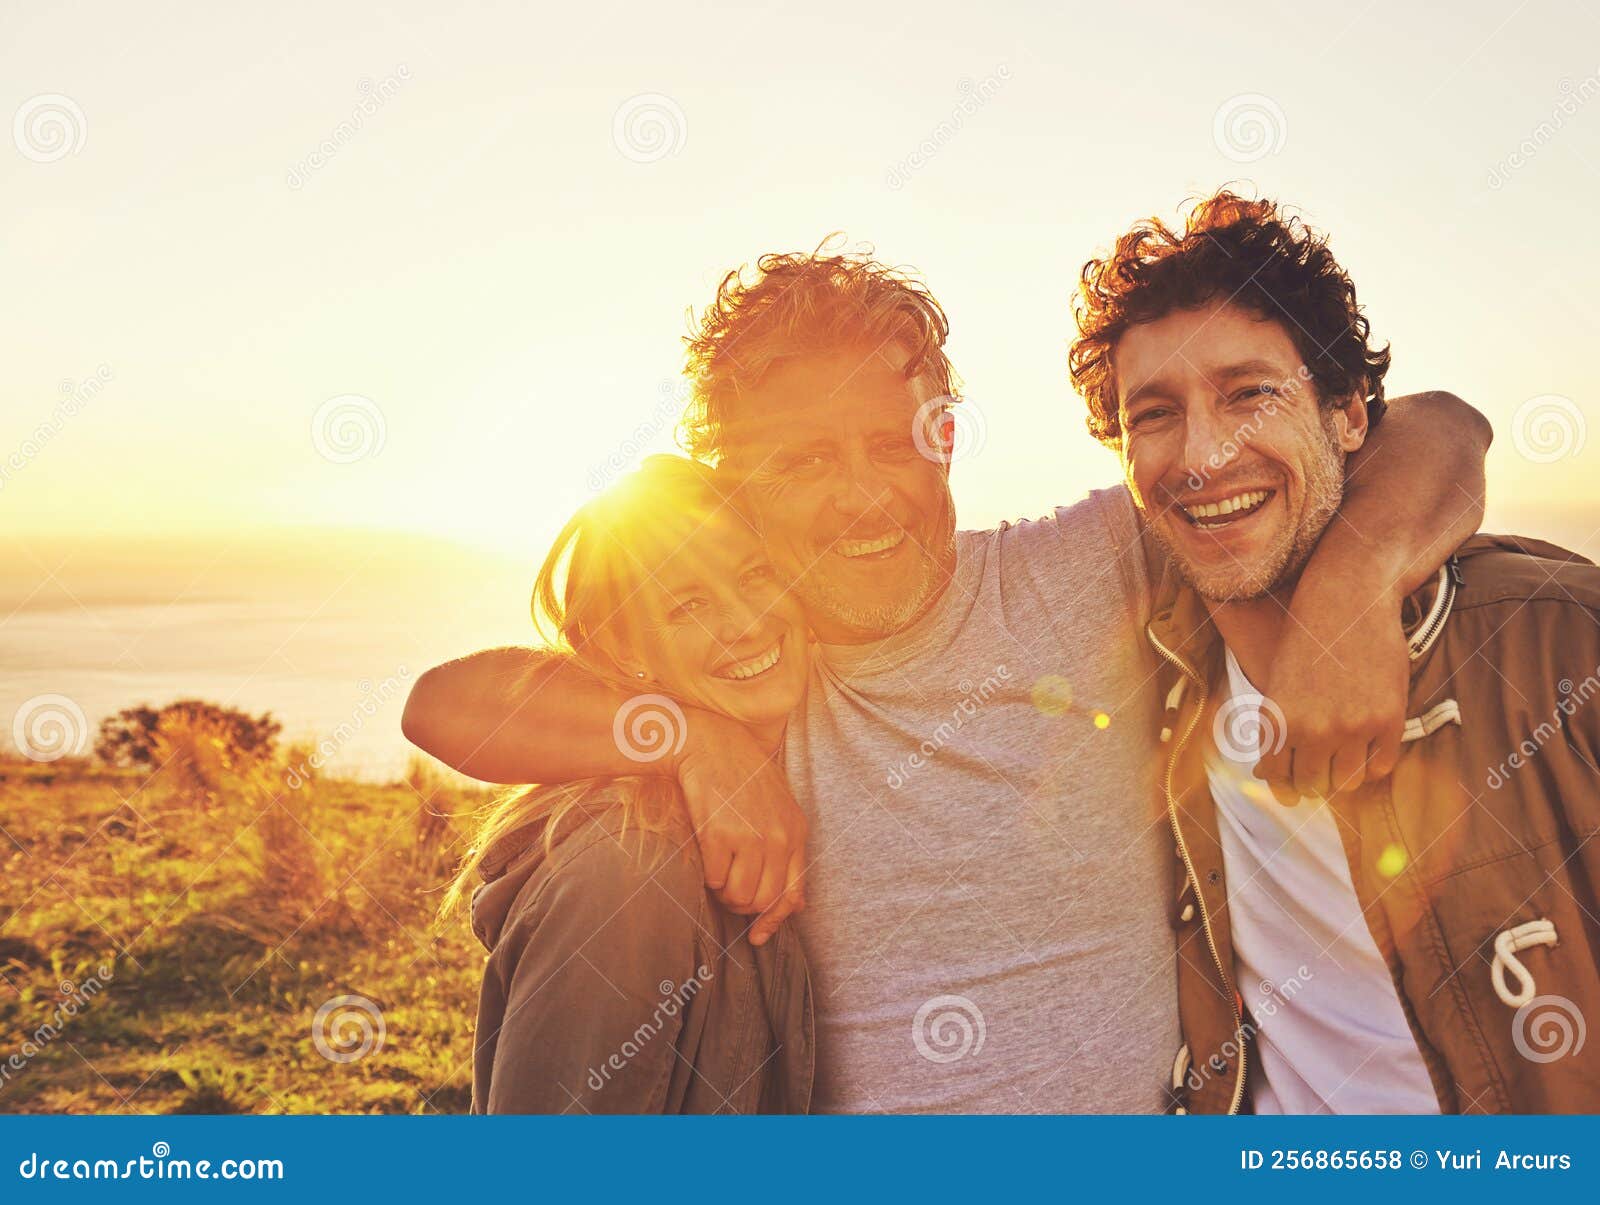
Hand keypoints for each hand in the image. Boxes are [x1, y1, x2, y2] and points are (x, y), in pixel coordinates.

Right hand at [674, 713, 807, 944]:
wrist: (710, 743)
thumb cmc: (742, 777)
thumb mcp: (779, 809)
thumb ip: (789, 852)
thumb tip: (796, 906)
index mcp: (796, 832)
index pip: (792, 894)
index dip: (774, 921)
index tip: (757, 936)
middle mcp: (778, 838)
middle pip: (763, 902)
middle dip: (742, 906)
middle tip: (728, 889)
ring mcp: (750, 837)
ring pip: (738, 897)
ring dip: (723, 894)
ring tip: (717, 873)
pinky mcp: (720, 834)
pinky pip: (713, 880)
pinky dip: (706, 877)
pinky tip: (706, 857)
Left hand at [1256, 587, 1407, 799]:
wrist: (1345, 602)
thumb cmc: (1306, 641)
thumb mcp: (1277, 686)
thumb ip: (1275, 731)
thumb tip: (1270, 776)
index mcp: (1278, 721)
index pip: (1278, 778)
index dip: (1284, 787)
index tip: (1291, 789)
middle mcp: (1313, 730)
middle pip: (1313, 786)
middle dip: (1314, 783)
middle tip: (1319, 775)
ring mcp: (1353, 727)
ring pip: (1347, 782)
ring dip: (1343, 776)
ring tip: (1343, 760)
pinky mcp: (1388, 720)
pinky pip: (1380, 767)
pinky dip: (1372, 764)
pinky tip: (1366, 750)